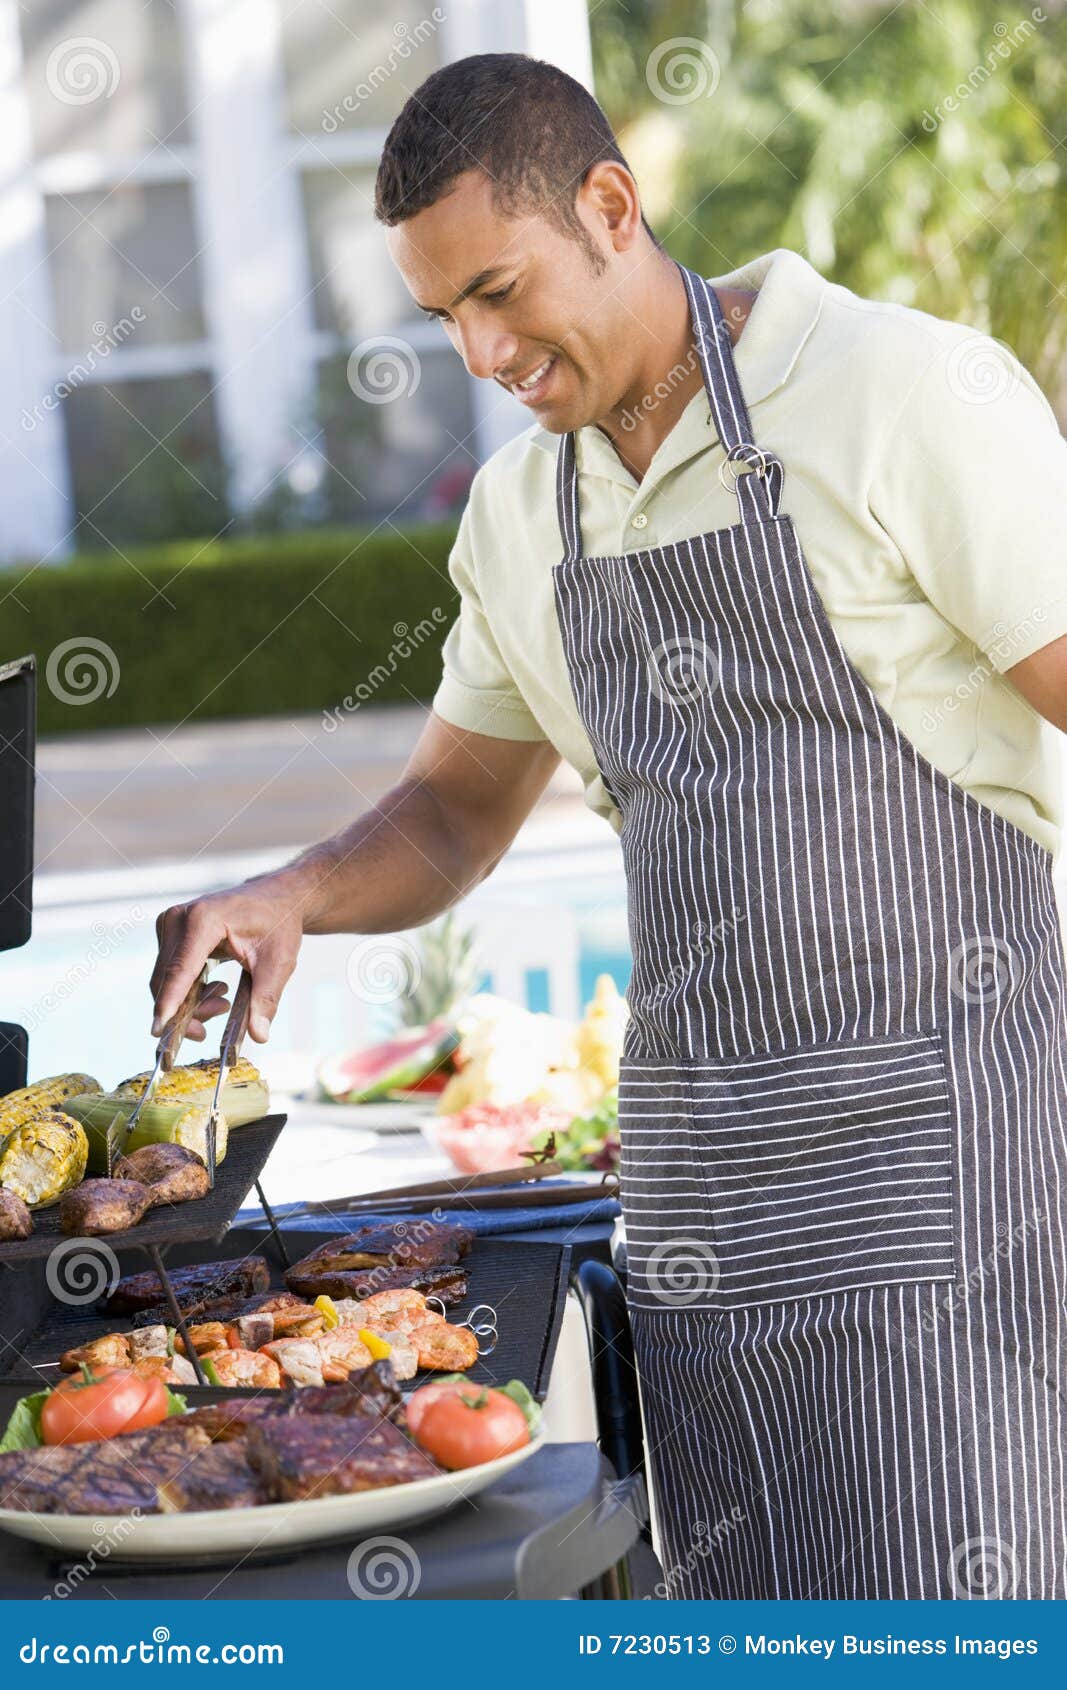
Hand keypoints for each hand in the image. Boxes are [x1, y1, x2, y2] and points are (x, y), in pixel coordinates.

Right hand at [151, 875, 306, 1045]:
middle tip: (209, 1031)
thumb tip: (259, 1035)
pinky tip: (216, 990)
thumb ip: (266, 998)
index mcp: (205, 919)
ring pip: (165, 980)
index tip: (159, 1030)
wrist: (275, 899)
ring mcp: (170, 923)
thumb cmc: (278, 924)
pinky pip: (169, 973)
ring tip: (223, 1005)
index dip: (170, 1002)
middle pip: (167, 980)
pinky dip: (187, 991)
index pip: (181, 969)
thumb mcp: (279, 963)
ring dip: (189, 1004)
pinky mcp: (170, 933)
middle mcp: (179, 918)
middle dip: (186, 1013)